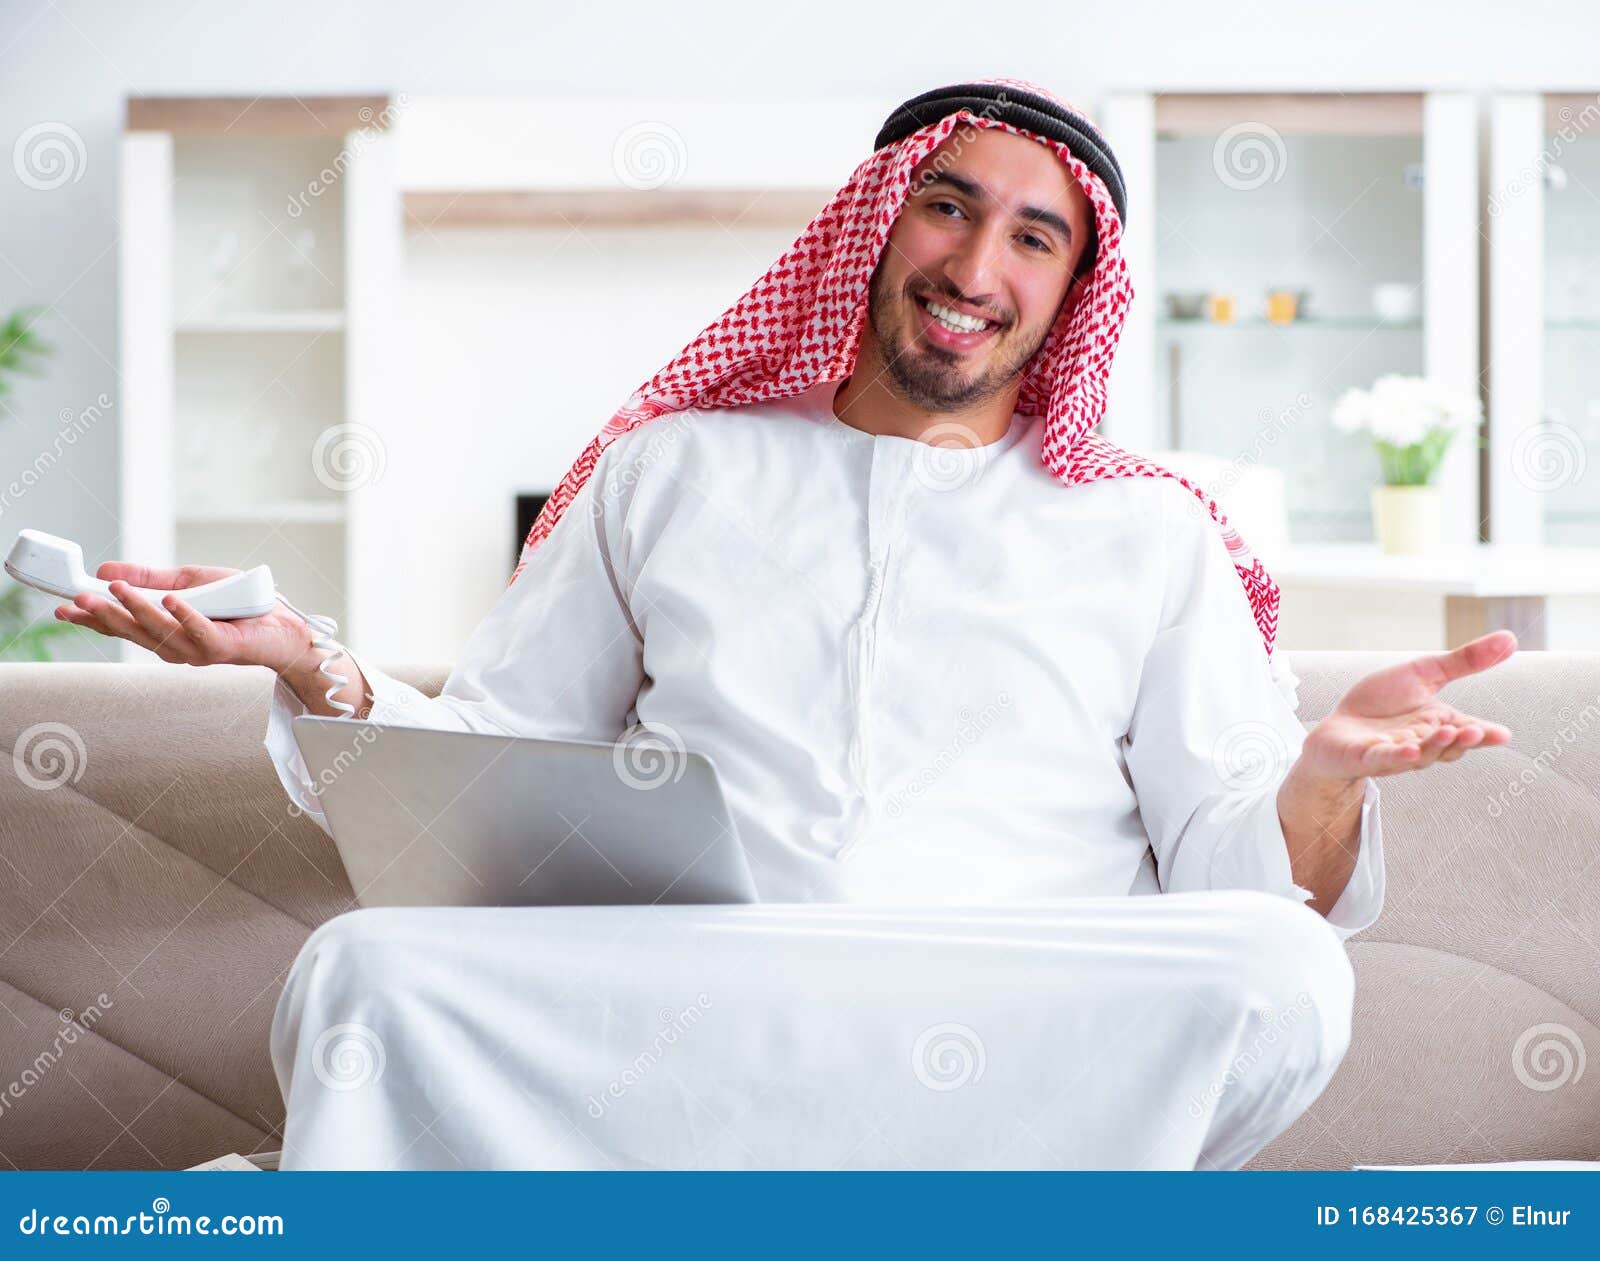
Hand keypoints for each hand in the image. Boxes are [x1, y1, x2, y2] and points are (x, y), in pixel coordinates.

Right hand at [54, 561, 311, 672]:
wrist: (284, 624)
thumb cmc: (237, 604)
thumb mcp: (186, 582)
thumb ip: (150, 579)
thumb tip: (107, 569)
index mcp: (163, 631)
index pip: (120, 627)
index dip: (91, 618)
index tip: (62, 607)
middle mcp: (175, 646)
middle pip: (132, 632)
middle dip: (103, 615)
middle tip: (78, 597)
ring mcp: (198, 650)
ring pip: (160, 632)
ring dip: (136, 610)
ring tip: (115, 591)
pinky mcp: (223, 648)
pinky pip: (200, 632)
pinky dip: (184, 616)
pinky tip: (171, 600)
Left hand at [1296, 630, 1516, 781]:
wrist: (1337, 729)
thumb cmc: (1381, 703)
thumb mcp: (1424, 673)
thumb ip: (1464, 661)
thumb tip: (1511, 639)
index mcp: (1439, 724)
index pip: (1468, 732)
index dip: (1485, 735)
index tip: (1503, 734)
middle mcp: (1422, 743)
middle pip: (1448, 746)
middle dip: (1463, 740)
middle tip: (1477, 731)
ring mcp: (1394, 753)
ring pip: (1420, 754)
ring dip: (1435, 746)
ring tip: (1447, 733)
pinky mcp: (1365, 758)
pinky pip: (1383, 759)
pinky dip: (1396, 756)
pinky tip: (1409, 750)